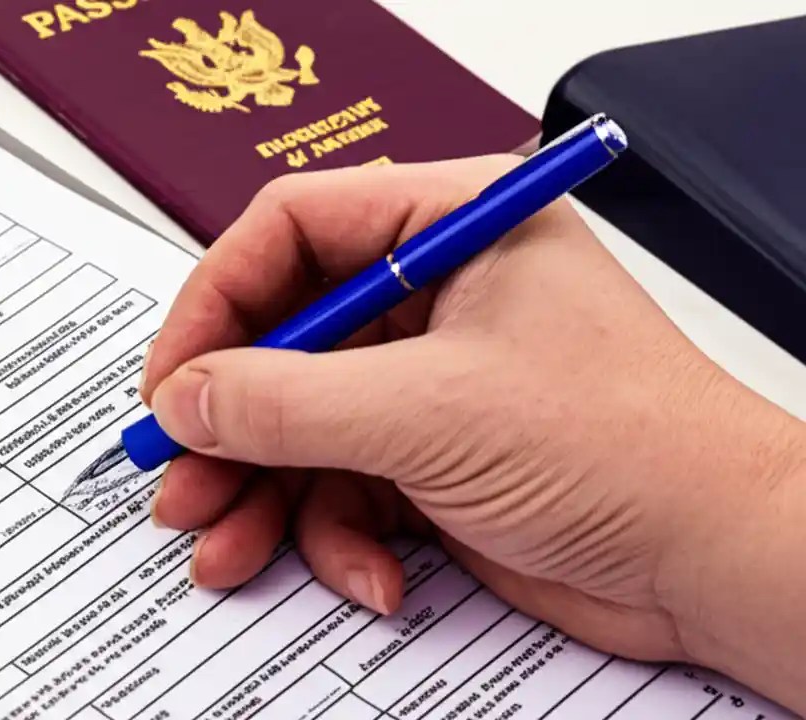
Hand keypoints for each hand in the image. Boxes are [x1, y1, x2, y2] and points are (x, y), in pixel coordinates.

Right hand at [140, 157, 805, 706]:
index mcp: (450, 226)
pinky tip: (367, 574)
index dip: (216, 301)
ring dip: (262, 493)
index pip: (292, 229)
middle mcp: (435, 295)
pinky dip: (336, 537)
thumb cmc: (632, 447)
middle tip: (179, 475)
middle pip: (284, 338)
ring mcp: (428, 380)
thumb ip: (287, 403)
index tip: (173, 379)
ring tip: (226, 545)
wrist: (715, 562)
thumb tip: (187, 397)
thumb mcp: (429, 413)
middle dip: (230, 421)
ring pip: (301, 424)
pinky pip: (343, 487)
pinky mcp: (430, 457)